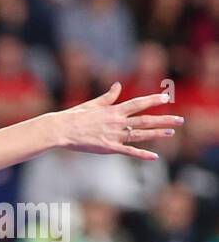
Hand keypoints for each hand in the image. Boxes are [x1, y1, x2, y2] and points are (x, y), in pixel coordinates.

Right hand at [56, 82, 182, 160]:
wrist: (61, 130)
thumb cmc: (74, 116)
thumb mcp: (93, 104)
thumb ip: (108, 96)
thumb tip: (118, 85)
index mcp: (113, 110)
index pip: (138, 103)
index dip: (153, 100)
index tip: (166, 98)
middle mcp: (117, 122)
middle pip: (145, 120)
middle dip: (164, 119)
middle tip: (180, 120)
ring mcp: (113, 135)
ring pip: (140, 134)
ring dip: (157, 133)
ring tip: (171, 132)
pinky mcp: (108, 148)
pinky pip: (128, 151)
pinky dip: (142, 154)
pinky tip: (154, 156)